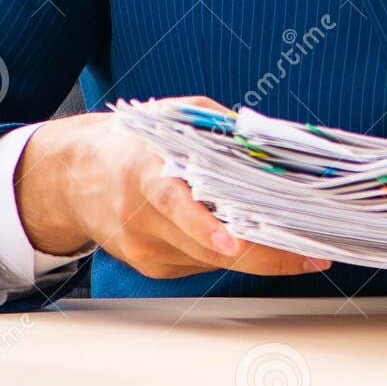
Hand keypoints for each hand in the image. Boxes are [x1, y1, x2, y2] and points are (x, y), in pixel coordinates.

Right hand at [15, 104, 331, 279]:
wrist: (74, 177)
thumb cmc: (134, 141)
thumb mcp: (176, 118)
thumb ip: (221, 130)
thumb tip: (272, 147)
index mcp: (147, 174)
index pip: (177, 207)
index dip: (208, 228)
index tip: (238, 241)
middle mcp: (144, 219)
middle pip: (210, 248)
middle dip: (266, 253)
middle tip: (312, 253)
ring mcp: (147, 250)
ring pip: (215, 260)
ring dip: (259, 254)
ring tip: (304, 246)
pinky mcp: (153, 267)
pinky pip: (204, 263)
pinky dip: (231, 250)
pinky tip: (251, 238)